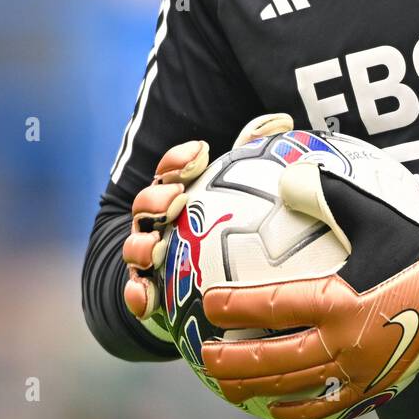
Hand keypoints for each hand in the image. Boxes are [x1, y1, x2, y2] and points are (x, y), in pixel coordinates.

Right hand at [121, 112, 292, 338]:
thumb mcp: (244, 186)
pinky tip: (146, 297)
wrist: (211, 277)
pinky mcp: (149, 291)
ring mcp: (151, 256)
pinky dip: (137, 294)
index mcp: (178, 192)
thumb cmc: (232, 223)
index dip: (178, 160)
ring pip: (136, 247)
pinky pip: (137, 294)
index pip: (170, 170)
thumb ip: (257, 152)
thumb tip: (281, 121)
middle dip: (155, 199)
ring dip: (141, 245)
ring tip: (157, 246)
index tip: (201, 153)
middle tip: (177, 198)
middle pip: (146, 205)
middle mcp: (159, 222)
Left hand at [200, 157, 418, 418]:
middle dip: (234, 358)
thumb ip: (329, 194)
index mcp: (341, 301)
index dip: (237, 307)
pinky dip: (297, 408)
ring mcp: (360, 371)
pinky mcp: (375, 388)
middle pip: (276, 358)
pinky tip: (274, 406)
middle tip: (203, 352)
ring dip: (255, 386)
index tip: (208, 303)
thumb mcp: (376, 214)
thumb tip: (286, 175)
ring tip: (223, 384)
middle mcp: (346, 342)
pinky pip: (328, 405)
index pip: (275, 308)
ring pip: (296, 385)